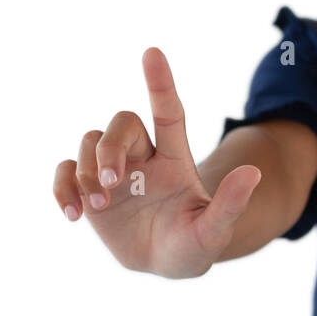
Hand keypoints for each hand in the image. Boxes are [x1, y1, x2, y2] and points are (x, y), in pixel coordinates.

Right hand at [52, 47, 261, 278]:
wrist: (167, 263)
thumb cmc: (195, 245)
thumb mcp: (214, 232)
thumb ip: (230, 204)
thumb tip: (254, 173)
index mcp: (175, 158)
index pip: (168, 111)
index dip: (160, 82)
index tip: (152, 52)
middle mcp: (143, 156)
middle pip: (122, 124)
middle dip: (111, 149)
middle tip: (112, 186)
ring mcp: (114, 172)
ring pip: (90, 143)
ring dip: (88, 173)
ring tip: (98, 208)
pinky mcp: (89, 190)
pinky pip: (66, 170)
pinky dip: (62, 187)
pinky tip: (72, 214)